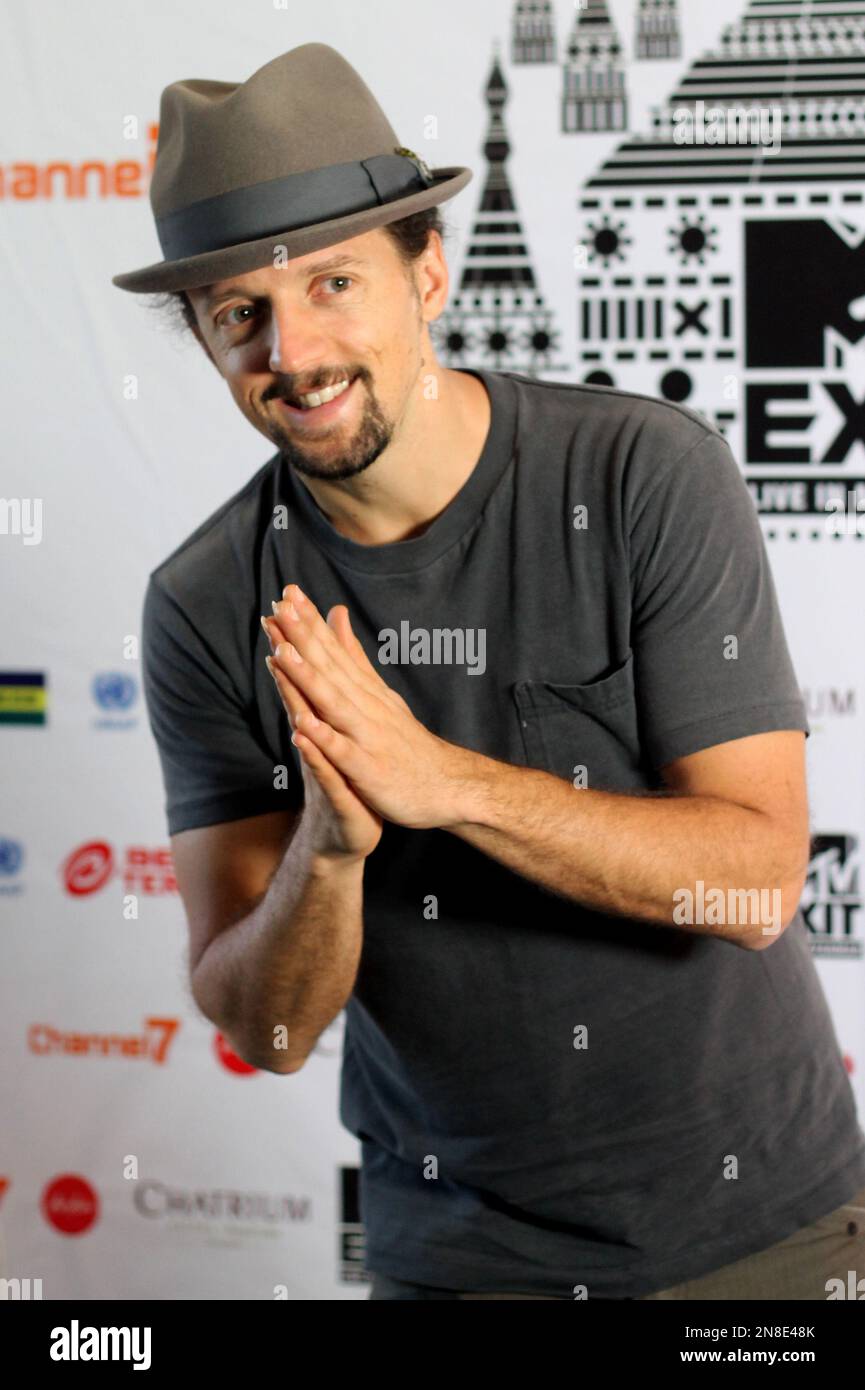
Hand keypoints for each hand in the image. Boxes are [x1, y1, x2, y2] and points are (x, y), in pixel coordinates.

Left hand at [264, 584, 473, 830]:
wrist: (446, 786)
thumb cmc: (406, 742)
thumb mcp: (379, 692)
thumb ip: (352, 655)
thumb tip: (336, 612)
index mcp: (365, 691)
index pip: (334, 650)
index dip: (310, 622)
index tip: (288, 592)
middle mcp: (366, 707)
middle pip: (330, 668)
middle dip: (303, 638)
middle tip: (280, 606)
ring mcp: (368, 736)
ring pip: (333, 703)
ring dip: (307, 678)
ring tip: (281, 653)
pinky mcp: (369, 770)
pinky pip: (343, 753)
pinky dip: (323, 739)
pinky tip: (301, 724)